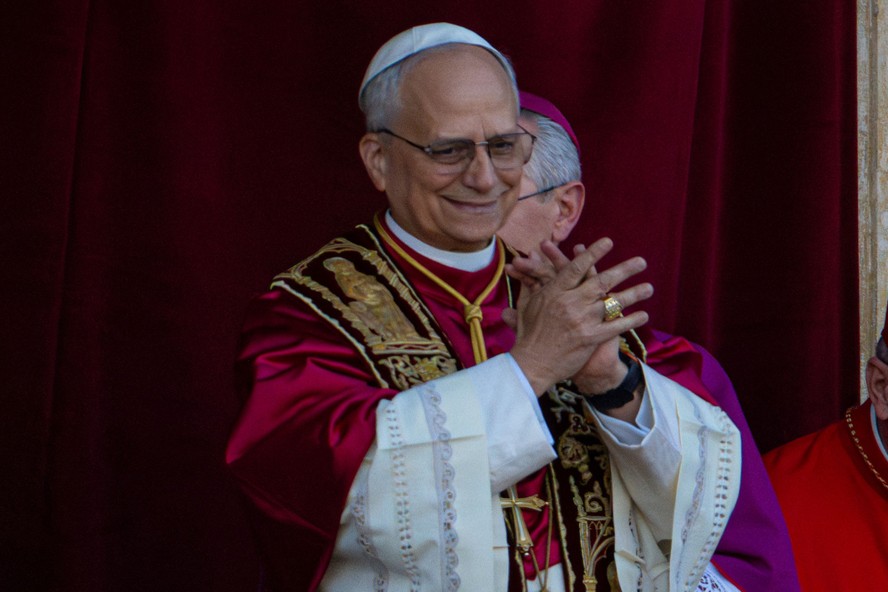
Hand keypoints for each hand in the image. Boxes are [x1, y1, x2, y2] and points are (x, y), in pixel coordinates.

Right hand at [509, 238, 652, 394]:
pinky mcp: (590, 338)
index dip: (593, 254)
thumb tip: (531, 257)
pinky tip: (644, 315)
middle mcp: (571, 303)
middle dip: (624, 270)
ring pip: (613, 302)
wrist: (532, 364)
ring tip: (649, 287)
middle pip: (601, 281)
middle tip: (641, 261)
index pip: (577, 268)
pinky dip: (631, 320)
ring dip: (634, 294)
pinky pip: (615, 326)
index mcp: (555, 292)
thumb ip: (531, 280)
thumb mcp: (526, 304)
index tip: (608, 242)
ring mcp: (582, 320)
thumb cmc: (527, 334)